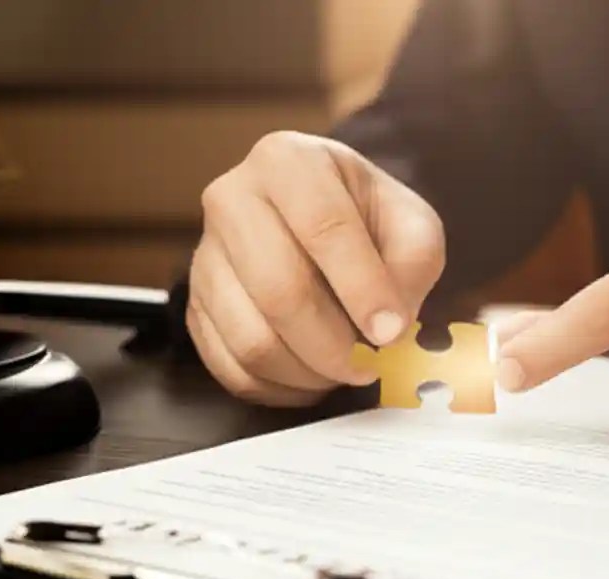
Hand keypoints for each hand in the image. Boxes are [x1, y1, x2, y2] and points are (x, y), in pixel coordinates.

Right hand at [188, 131, 445, 405]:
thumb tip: (390, 320)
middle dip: (334, 344)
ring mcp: (204, 255)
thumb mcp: (410, 222)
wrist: (319, 223)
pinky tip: (312, 378)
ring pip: (251, 338)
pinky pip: (230, 367)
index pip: (324, 226)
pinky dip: (279, 388)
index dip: (362, 287)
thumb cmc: (365, 219)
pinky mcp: (194, 305)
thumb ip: (413, 261)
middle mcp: (232, 198)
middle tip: (370, 365)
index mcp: (288, 161)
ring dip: (308, 372)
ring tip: (344, 370)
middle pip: (279, 290)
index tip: (392, 331)